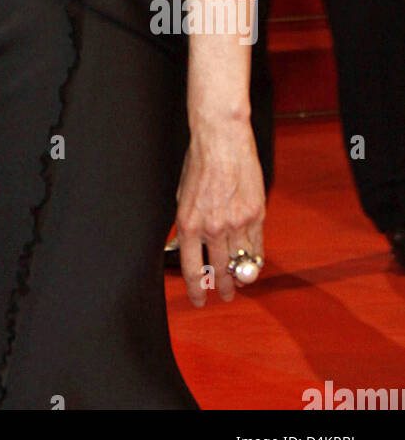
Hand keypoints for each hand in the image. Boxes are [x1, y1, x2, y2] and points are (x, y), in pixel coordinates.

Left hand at [175, 118, 265, 307]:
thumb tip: (186, 246)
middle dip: (221, 288)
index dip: (196, 290)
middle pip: (219, 270)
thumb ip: (187, 224)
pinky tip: (251, 267)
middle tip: (223, 296)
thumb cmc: (199, 163)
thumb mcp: (182, 197)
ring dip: (240, 278)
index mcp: (189, 223)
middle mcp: (213, 227)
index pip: (193, 269)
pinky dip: (254, 260)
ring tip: (239, 286)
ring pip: (240, 263)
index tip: (199, 300)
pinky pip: (257, 247)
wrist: (221, 140)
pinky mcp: (256, 214)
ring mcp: (237, 222)